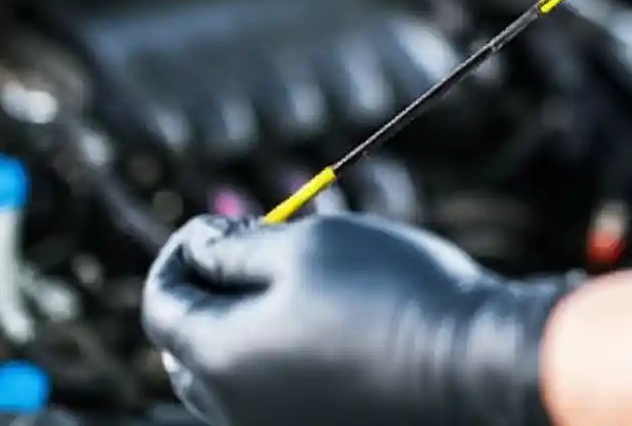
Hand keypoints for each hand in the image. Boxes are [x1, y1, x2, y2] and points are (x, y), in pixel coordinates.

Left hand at [141, 214, 578, 425]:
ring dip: (239, 325)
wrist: (471, 360)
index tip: (211, 223)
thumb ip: (234, 245)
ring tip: (288, 281)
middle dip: (204, 292)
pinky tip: (321, 320)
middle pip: (186, 348)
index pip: (160, 303)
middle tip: (246, 249)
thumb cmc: (387, 292)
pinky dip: (274, 355)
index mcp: (217, 357)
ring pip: (228, 377)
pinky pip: (271, 395)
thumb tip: (199, 246)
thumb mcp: (304, 245)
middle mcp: (236, 408)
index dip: (176, 253)